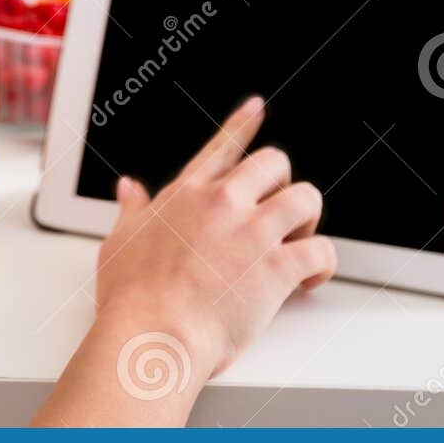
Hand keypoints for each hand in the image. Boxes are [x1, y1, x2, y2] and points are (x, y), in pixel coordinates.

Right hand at [94, 96, 336, 378]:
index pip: (221, 149)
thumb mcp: (121, 241)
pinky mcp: (277, 267)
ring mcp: (252, 231)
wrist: (152, 334)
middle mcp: (222, 203)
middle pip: (274, 164)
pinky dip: (322, 264)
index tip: (256, 108)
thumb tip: (127, 189)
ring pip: (306, 198)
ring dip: (308, 220)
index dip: (242, 125)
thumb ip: (132, 210)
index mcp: (186, 195)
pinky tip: (310, 280)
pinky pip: (321, 250)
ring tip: (298, 244)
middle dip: (283, 185)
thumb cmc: (132, 297)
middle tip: (279, 216)